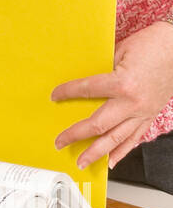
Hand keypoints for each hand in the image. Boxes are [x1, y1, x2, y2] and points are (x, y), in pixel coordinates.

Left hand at [50, 23, 172, 168]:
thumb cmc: (152, 45)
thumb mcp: (120, 51)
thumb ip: (102, 68)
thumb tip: (84, 82)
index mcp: (122, 83)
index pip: (87, 90)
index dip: (67, 93)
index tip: (55, 96)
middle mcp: (132, 102)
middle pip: (98, 125)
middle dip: (76, 135)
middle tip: (60, 142)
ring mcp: (143, 112)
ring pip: (116, 139)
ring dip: (96, 153)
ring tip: (82, 162)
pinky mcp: (150, 116)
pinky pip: (134, 139)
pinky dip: (121, 152)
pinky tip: (111, 161)